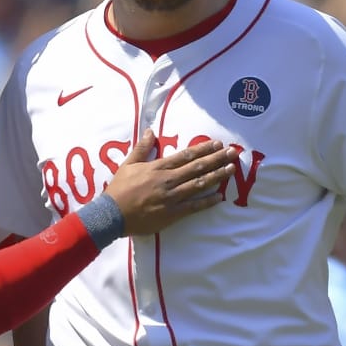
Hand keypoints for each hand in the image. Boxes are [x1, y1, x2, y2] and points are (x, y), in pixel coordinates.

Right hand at [103, 130, 237, 235]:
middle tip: (233, 153)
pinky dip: (207, 201)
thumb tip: (149, 131)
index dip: (203, 149)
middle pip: (197, 167)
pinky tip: (220, 197)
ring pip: (198, 184)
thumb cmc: (119, 189)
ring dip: (217, 176)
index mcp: (158, 167)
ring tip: (231, 170)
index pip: (186, 155)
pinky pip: (193, 206)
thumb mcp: (128, 164)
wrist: (112, 215)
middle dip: (217, 159)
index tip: (217, 144)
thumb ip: (142, 148)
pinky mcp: (172, 213)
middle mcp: (168, 180)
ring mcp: (171, 197)